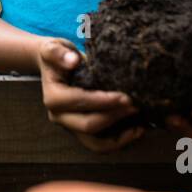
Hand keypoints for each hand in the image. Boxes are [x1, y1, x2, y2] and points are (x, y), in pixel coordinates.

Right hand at [37, 38, 143, 152]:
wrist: (55, 66)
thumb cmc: (57, 55)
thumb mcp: (53, 47)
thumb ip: (58, 52)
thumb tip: (73, 60)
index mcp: (53, 97)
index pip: (78, 102)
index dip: (102, 101)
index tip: (124, 96)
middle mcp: (59, 117)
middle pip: (88, 126)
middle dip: (114, 116)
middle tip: (135, 105)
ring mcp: (70, 126)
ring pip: (94, 143)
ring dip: (119, 136)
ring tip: (138, 124)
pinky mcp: (81, 131)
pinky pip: (100, 144)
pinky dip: (119, 141)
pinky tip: (136, 130)